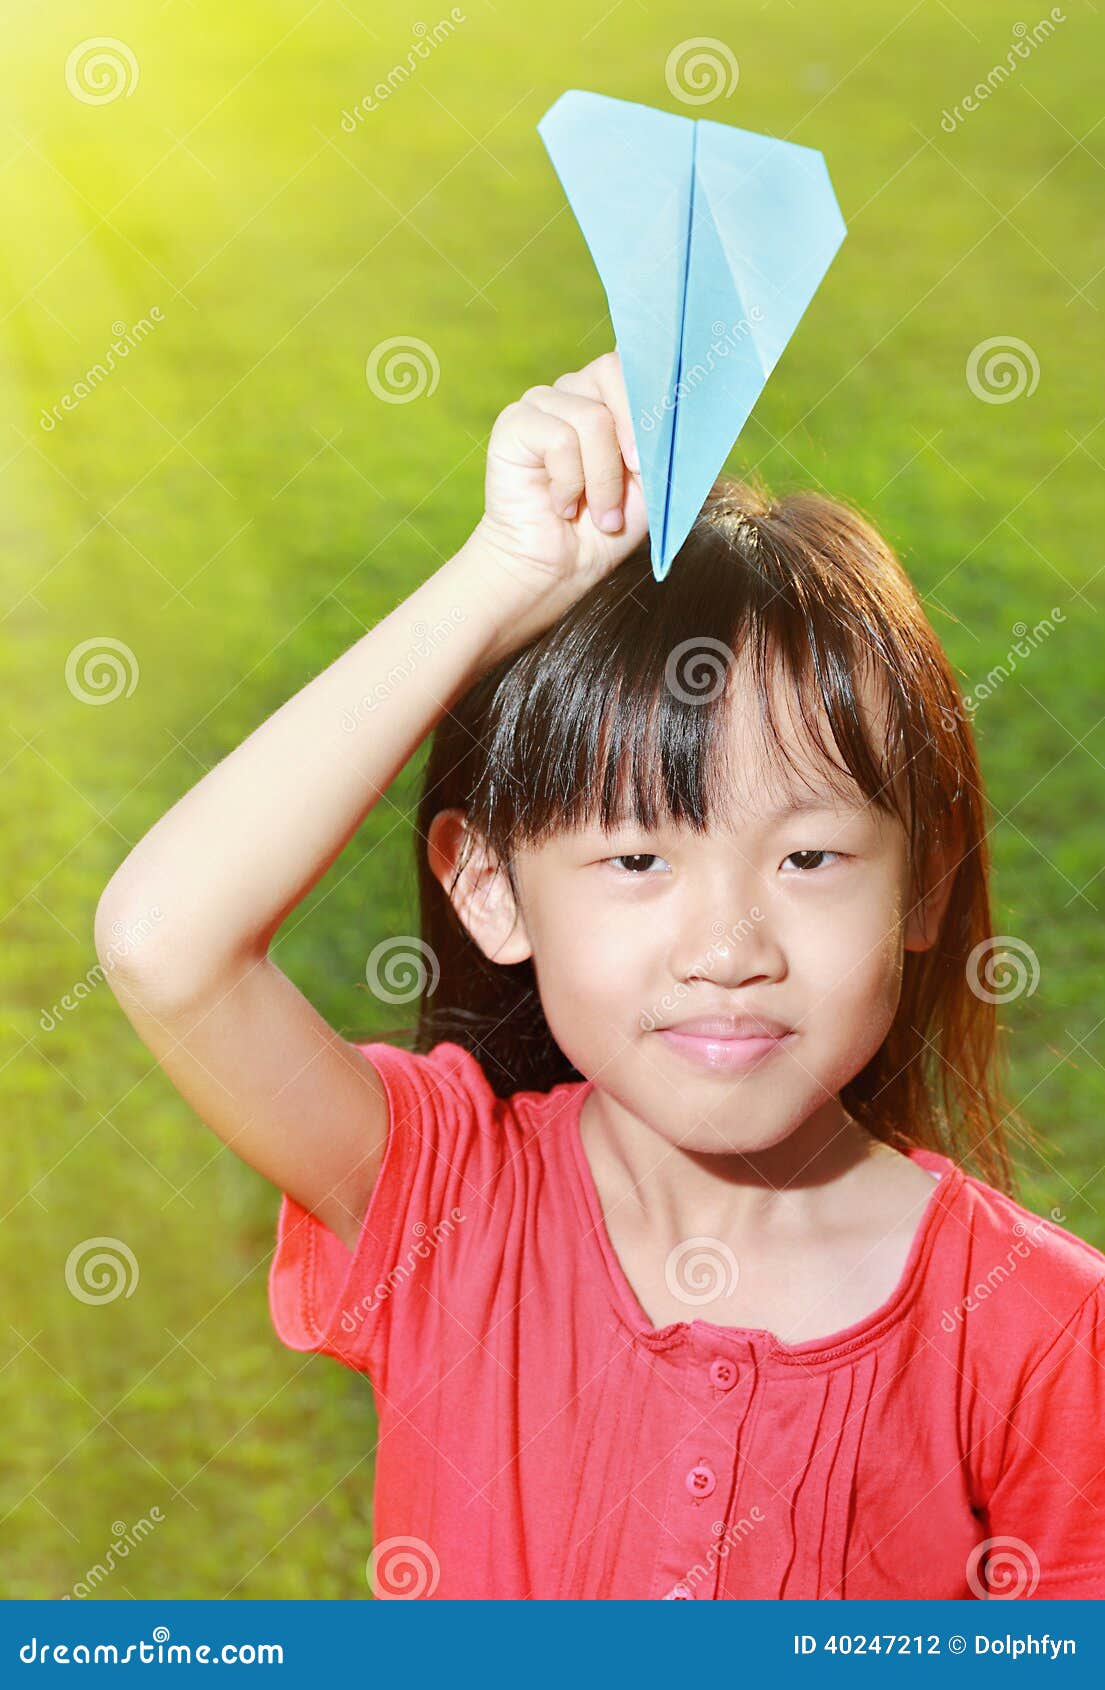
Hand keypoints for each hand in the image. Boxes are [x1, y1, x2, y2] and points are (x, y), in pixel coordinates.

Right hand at [470, 349, 647, 604]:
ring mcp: (543, 403)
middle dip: (635, 430)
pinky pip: (560, 439)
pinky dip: (570, 482)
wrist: (559, 568)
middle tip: (638, 475)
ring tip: (598, 513)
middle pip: (613, 371)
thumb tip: (689, 408)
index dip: (658, 386)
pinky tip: (561, 505)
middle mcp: (576, 390)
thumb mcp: (653, 483)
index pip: (637, 360)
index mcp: (610, 396)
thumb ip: (667, 442)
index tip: (670, 431)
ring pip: (592, 418)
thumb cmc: (605, 528)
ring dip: (603, 479)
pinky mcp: (515, 423)